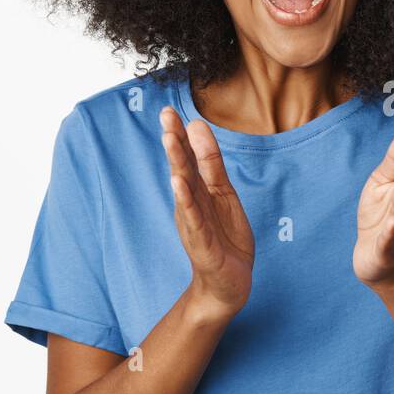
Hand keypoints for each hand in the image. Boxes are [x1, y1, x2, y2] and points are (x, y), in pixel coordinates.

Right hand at [159, 106, 254, 316]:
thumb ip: (211, 163)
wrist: (228, 284)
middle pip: (181, 168)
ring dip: (177, 164)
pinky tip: (178, 183)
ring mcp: (194, 223)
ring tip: (171, 139)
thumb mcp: (223, 195)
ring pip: (185, 190)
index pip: (187, 158)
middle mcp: (190, 205)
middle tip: (165, 115)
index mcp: (197, 192)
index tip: (169, 109)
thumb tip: (197, 125)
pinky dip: (186, 201)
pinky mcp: (202, 243)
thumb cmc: (224, 239)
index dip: (180, 134)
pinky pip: (193, 219)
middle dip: (174, 142)